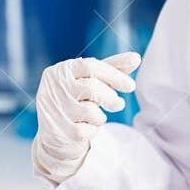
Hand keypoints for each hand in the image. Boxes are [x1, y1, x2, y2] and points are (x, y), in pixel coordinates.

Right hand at [32, 52, 141, 182]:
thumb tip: (136, 58)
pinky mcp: (58, 131)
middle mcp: (54, 87)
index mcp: (61, 70)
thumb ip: (111, 68)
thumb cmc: (75, 97)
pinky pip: (87, 130)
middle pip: (92, 88)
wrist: (53, 128)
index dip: (114, 75)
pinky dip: (93, 130)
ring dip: (100, 116)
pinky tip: (86, 127)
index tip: (131, 86)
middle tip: (119, 104)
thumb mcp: (90, 79)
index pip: (91, 66)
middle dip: (111, 97)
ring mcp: (54, 109)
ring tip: (95, 116)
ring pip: (91, 111)